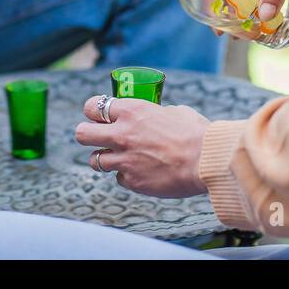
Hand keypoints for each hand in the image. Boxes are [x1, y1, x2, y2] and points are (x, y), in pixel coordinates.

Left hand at [75, 96, 210, 197]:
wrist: (206, 160)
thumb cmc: (195, 133)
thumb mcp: (173, 111)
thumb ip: (156, 114)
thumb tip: (156, 116)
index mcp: (131, 111)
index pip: (92, 107)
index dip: (93, 111)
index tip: (98, 115)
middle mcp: (122, 134)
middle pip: (82, 134)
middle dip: (87, 134)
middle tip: (98, 137)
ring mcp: (125, 160)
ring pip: (94, 161)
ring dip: (104, 159)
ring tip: (118, 158)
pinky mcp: (132, 181)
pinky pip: (119, 178)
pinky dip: (127, 176)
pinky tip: (141, 172)